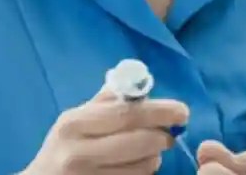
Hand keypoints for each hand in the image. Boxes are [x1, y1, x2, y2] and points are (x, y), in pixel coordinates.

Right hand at [19, 83, 189, 173]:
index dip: (161, 112)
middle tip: (169, 135)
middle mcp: (78, 153)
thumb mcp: (76, 120)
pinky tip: (135, 168)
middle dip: (163, 137)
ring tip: (148, 153)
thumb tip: (142, 80)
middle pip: (139, 143)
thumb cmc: (63, 148)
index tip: (183, 112)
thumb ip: (108, 100)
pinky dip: (143, 174)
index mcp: (74, 123)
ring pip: (142, 168)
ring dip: (154, 159)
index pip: (127, 114)